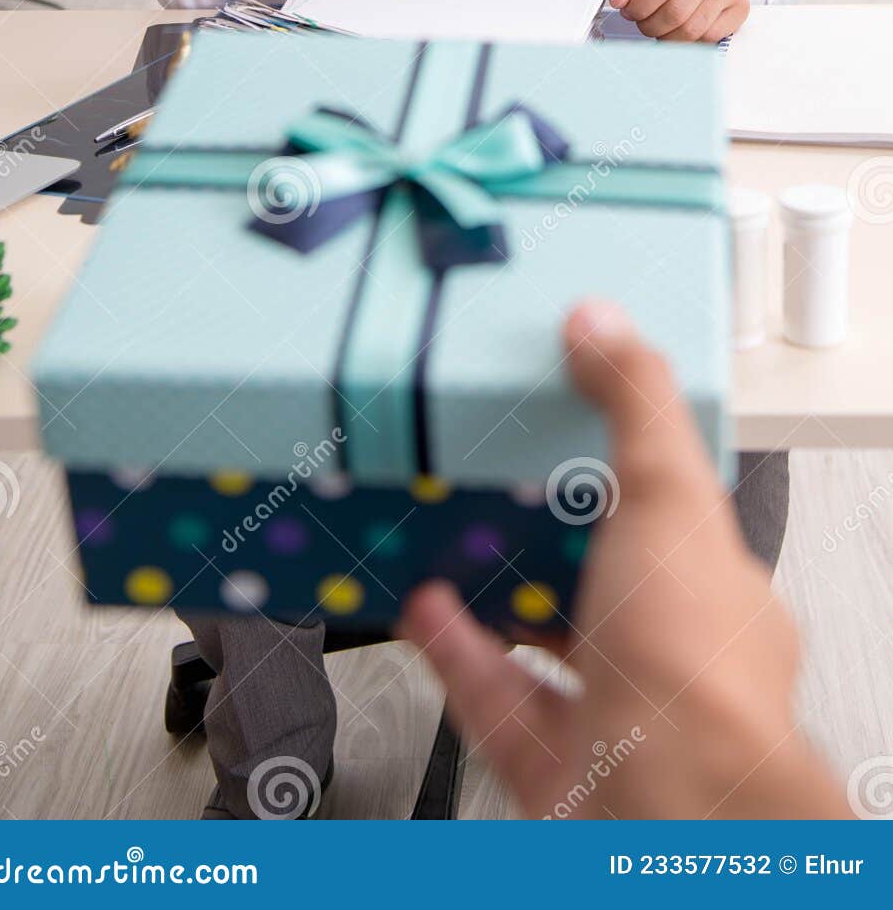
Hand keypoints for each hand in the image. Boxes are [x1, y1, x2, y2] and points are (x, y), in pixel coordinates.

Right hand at [398, 299, 848, 821]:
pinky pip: (489, 692)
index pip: (675, 513)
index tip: (571, 424)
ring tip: (446, 528)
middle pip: (601, 580)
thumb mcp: (669, 494)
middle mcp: (668, 657)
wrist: (658, 809)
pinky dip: (451, 645)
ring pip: (545, 640)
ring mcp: (609, 710)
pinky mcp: (549, 757)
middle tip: (490, 474)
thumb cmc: (693, 671)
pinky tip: (420, 601)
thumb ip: (634, 404)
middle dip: (546, 531)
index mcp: (715, 593)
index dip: (625, 467)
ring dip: (492, 586)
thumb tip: (603, 325)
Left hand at [606, 0, 749, 40]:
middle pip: (676, 12)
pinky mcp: (739, 8)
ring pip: (693, 29)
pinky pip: (710, 38)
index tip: (631, 12)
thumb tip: (618, 0)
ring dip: (668, 38)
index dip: (641, 7)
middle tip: (645, 23)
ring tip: (661, 28)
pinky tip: (681, 31)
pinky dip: (689, 42)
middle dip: (651, 26)